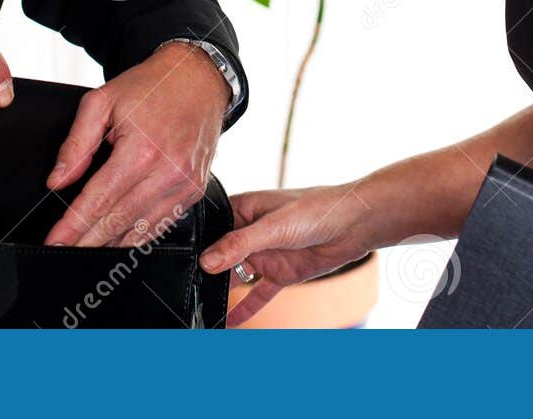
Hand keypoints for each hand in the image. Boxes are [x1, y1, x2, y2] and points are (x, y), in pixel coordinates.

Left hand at [42, 42, 229, 247]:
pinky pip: (162, 224)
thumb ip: (77, 143)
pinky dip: (138, 236)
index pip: (99, 200)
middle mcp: (168, 172)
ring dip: (111, 245)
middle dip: (86, 241)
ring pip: (141, 230)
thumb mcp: (102, 101)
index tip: (54, 240)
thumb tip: (58, 181)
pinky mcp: (195, 191)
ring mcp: (185, 185)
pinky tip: (119, 240)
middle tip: (63, 252)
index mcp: (142, 150)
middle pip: (118, 221)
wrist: (198, 78)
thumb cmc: (152, 86)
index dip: (73, 226)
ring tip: (86, 250)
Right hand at [199, 184, 375, 325]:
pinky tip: (231, 322)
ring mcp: (265, 254)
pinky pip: (259, 293)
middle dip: (206, 272)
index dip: (197, 245)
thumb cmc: (315, 209)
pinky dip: (246, 308)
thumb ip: (240, 245)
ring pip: (237, 277)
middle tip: (187, 291)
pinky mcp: (280, 272)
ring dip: (223, 291)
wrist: (354, 224)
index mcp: (244, 209)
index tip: (178, 263)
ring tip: (202, 308)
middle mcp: (251, 232)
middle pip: (221, 256)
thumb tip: (208, 262)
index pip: (212, 229)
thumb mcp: (273, 226)